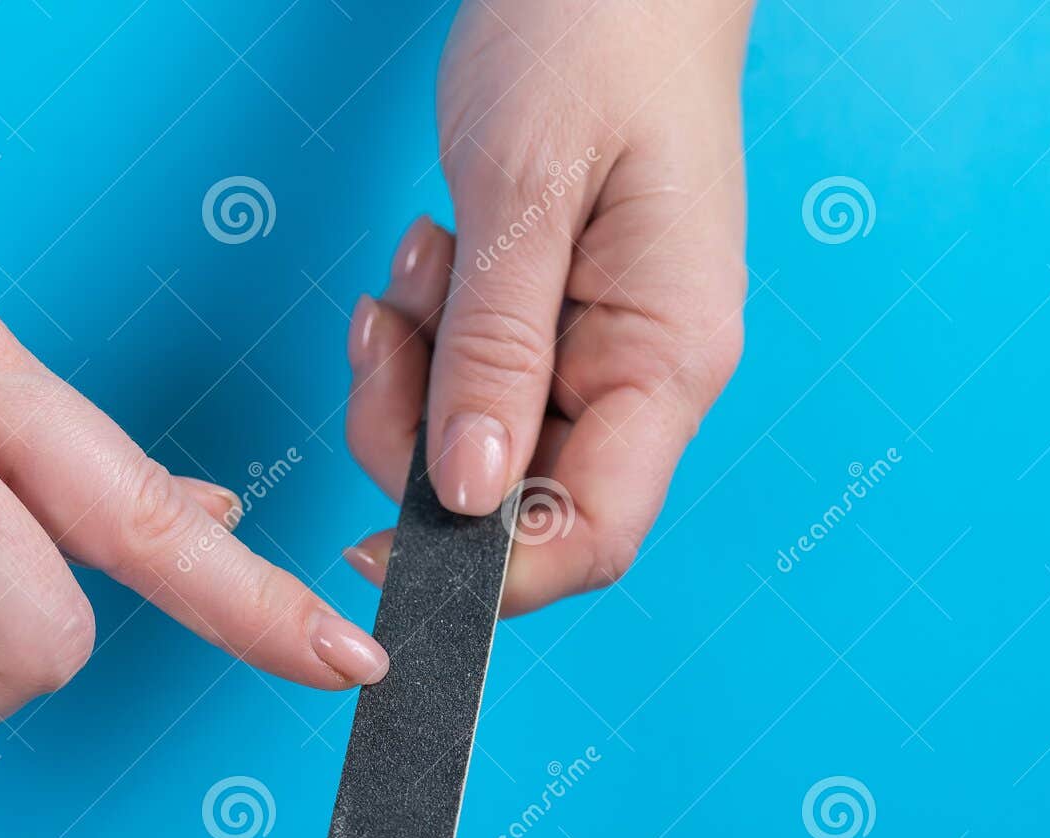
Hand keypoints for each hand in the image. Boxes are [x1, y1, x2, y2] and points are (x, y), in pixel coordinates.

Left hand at [343, 0, 750, 613]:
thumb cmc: (595, 33)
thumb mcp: (526, 192)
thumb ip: (495, 352)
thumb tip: (468, 494)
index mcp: (667, 358)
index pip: (593, 533)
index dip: (492, 571)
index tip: (381, 541)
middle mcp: (644, 375)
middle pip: (519, 499)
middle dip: (421, 445)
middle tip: (386, 338)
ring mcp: (601, 354)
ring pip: (481, 447)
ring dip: (416, 383)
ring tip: (418, 271)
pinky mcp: (557, 328)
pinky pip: (474, 386)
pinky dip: (427, 346)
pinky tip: (432, 266)